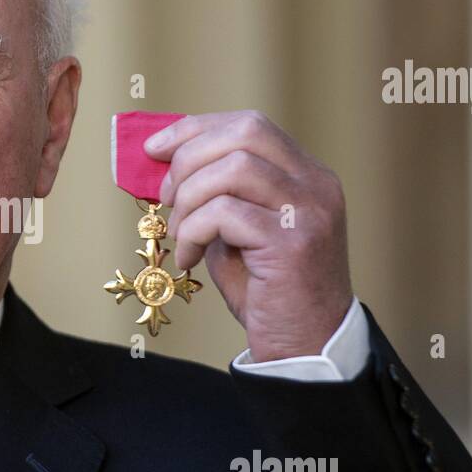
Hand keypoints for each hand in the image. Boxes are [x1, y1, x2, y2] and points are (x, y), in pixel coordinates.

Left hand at [144, 110, 352, 361]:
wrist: (304, 346)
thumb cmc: (268, 291)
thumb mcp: (238, 232)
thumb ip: (216, 196)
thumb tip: (164, 169)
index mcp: (307, 175)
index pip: (250, 125)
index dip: (197, 129)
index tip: (156, 148)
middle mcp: (315, 186)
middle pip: (244, 134)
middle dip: (189, 158)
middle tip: (166, 197)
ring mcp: (309, 212)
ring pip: (233, 169)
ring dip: (190, 199)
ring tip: (180, 233)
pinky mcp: (293, 244)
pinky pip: (225, 214)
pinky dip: (193, 232)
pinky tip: (189, 259)